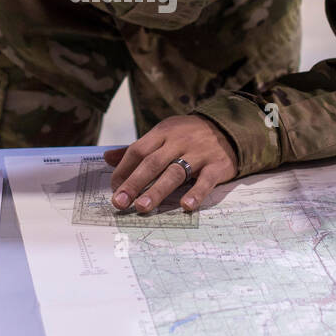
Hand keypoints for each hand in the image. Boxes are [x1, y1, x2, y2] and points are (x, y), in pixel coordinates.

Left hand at [103, 115, 236, 214]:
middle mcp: (179, 142)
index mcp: (162, 133)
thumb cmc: (189, 135)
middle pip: (152, 163)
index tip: (114, 189)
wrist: (229, 127)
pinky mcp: (217, 166)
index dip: (124, 170)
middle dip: (134, 183)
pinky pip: (206, 180)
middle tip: (120, 202)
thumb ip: (137, 149)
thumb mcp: (163, 135)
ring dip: (158, 190)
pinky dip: (196, 193)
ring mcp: (199, 153)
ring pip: (175, 172)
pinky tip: (186, 205)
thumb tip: (107, 158)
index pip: (138, 151)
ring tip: (142, 207)